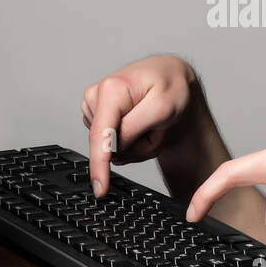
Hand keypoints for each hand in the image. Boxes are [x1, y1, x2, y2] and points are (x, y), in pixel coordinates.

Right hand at [81, 54, 200, 195]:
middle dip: (138, 145)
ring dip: (138, 142)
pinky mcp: (98, 116)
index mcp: (111, 89)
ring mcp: (95, 107)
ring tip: (150, 121)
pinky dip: (133, 140)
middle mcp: (96, 96)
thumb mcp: (163, 107)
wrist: (171, 77)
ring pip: (113, 147)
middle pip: (111, 145)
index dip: (100, 165)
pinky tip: (141, 123)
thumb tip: (111, 147)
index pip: (101, 135)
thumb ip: (134, 127)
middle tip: (157, 126)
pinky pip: (114, 144)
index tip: (101, 189)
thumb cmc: (171, 87)